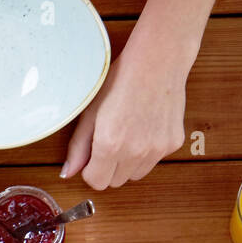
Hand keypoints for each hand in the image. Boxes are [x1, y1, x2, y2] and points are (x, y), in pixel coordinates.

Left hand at [61, 40, 186, 189]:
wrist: (158, 60)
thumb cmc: (120, 81)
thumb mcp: (89, 113)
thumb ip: (77, 148)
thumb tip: (68, 173)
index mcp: (110, 146)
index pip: (96, 182)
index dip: (90, 170)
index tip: (91, 156)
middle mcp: (135, 152)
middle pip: (115, 182)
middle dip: (107, 168)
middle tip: (108, 142)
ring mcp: (157, 149)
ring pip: (135, 175)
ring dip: (127, 163)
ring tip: (127, 134)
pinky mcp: (173, 143)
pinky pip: (153, 160)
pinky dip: (147, 152)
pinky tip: (144, 127)